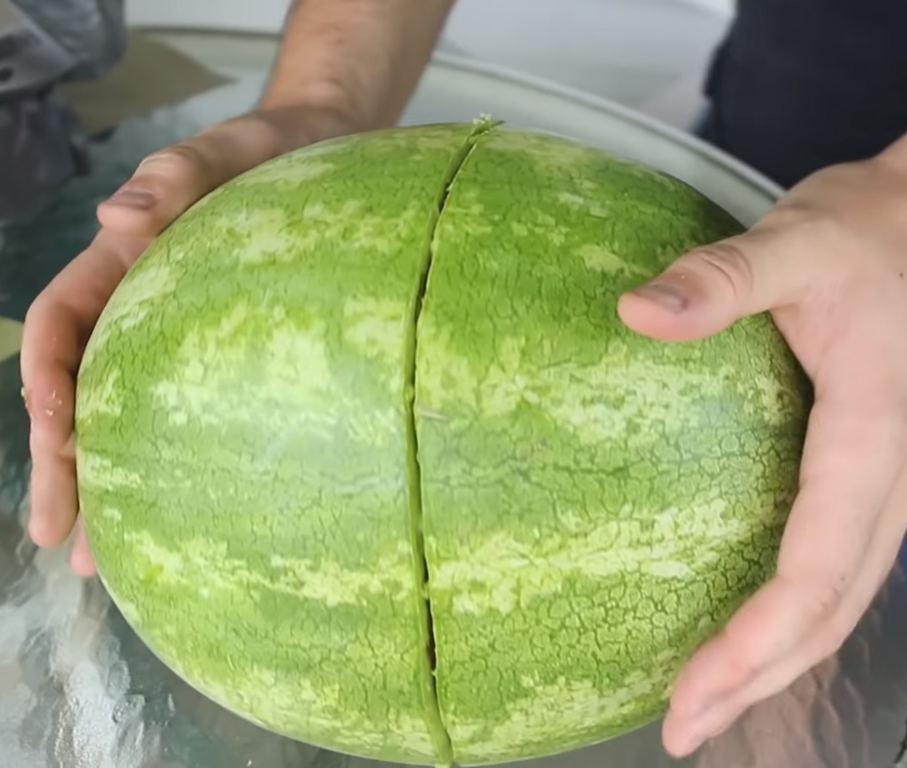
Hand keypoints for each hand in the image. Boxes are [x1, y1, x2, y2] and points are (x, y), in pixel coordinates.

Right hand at [21, 105, 358, 576]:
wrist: (323, 150)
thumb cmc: (266, 149)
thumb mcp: (223, 154)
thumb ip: (174, 180)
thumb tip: (114, 217)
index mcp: (124, 261)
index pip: (62, 324)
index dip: (46, 379)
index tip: (51, 437)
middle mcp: (142, 306)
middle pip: (85, 390)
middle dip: (64, 463)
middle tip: (60, 537)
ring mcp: (184, 335)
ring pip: (131, 415)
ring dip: (109, 484)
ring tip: (100, 557)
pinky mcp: (231, 354)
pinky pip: (192, 413)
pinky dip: (175, 462)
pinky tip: (180, 513)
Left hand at [618, 155, 906, 755]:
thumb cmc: (876, 232)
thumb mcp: (796, 241)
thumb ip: (721, 279)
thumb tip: (635, 313)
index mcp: (875, 436)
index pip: (817, 568)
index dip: (756, 641)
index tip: (693, 692)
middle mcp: (894, 476)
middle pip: (832, 609)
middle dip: (759, 677)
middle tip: (683, 727)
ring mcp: (894, 478)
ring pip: (842, 598)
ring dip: (779, 659)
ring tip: (710, 701)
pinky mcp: (877, 467)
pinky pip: (841, 563)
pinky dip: (796, 613)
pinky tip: (752, 625)